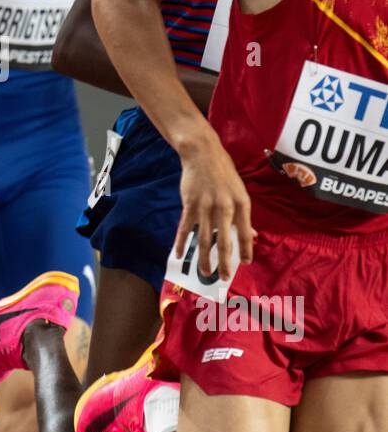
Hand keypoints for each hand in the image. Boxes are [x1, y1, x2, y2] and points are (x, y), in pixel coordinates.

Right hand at [174, 136, 254, 280]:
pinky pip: (185, 228)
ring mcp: (206, 207)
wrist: (202, 154)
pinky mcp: (190, 205)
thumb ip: (244, 215)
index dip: (247, 250)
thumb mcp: (240, 191)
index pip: (246, 233)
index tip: (246, 263)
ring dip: (204, 258)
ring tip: (205, 272)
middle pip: (224, 241)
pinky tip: (178, 254)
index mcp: (241, 204)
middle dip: (224, 262)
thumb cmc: (224, 172)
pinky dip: (181, 242)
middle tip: (224, 277)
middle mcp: (224, 207)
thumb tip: (253, 235)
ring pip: (204, 239)